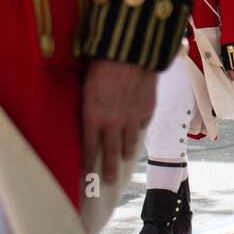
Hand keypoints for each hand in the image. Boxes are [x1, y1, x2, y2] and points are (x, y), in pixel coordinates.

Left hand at [82, 60, 156, 185]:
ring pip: (129, 142)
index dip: (86, 163)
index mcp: (92, 117)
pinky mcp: (147, 109)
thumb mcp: (86, 85)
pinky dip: (139, 127)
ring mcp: (132, 118)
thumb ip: (88, 106)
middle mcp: (112, 123)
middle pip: (110, 153)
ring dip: (126, 151)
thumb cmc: (102, 63)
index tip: (85, 176)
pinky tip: (137, 128)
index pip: (88, 148)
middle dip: (108, 169)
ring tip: (124, 157)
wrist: (131, 52)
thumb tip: (88, 116)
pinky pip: (142, 124)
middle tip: (107, 181)